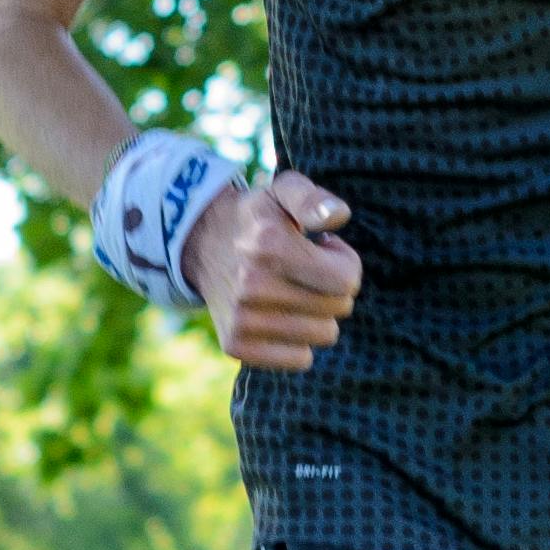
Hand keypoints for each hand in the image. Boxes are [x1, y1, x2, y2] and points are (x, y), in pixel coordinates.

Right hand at [182, 169, 363, 370]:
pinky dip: (300, 340)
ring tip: (294, 289)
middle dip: (332, 287)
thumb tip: (338, 216)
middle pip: (338, 308)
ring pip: (324, 335)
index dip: (344, 262)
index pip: (346, 280)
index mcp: (269, 245)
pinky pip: (301, 359)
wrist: (203, 243)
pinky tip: (283, 314)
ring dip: (318, 313)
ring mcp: (241, 319)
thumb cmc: (258, 217)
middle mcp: (252, 286)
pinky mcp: (236, 345)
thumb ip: (313, 199)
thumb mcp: (284, 190)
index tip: (324, 249)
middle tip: (307, 269)